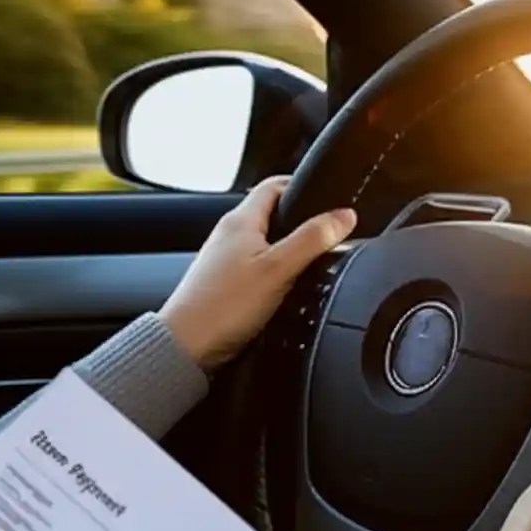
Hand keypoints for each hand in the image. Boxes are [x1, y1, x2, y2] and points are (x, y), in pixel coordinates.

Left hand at [160, 176, 356, 371]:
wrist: (187, 345)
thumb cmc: (222, 307)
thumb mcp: (278, 268)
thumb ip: (312, 239)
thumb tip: (343, 216)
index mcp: (240, 220)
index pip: (275, 185)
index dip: (302, 186)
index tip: (327, 199)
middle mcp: (229, 234)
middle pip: (271, 213)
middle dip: (300, 221)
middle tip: (325, 234)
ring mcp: (224, 258)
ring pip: (264, 241)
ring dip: (288, 248)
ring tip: (309, 262)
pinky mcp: (224, 282)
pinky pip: (256, 266)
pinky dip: (275, 270)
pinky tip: (285, 287)